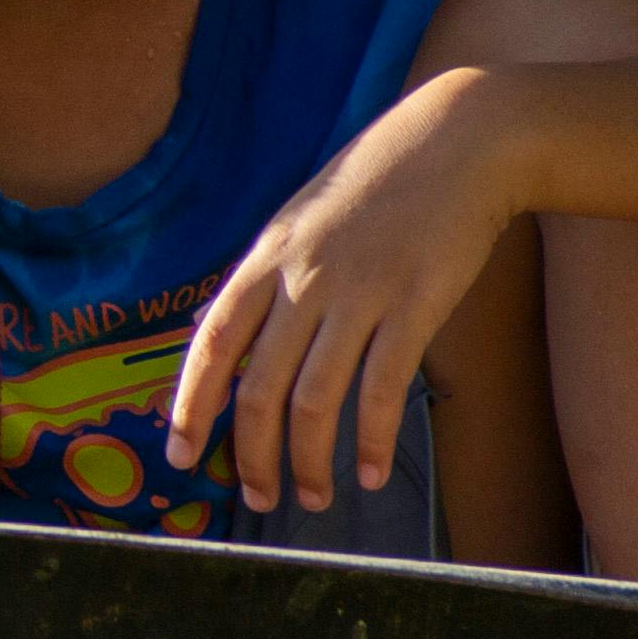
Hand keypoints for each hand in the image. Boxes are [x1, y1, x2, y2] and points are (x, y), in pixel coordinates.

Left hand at [168, 72, 527, 512]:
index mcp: (267, 258)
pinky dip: (371, 441)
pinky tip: (369, 472)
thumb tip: (215, 332)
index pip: (211, 344)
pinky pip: (381, 391)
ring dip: (309, 461)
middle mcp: (303, 279)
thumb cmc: (376, 184)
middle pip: (258, 388)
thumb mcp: (300, 220)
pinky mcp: (415, 306)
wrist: (458, 140)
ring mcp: (359, 293)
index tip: (179, 454)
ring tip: (315, 496)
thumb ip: (264, 280)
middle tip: (258, 498)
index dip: (189, 405)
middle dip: (252, 455)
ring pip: (314, 401)